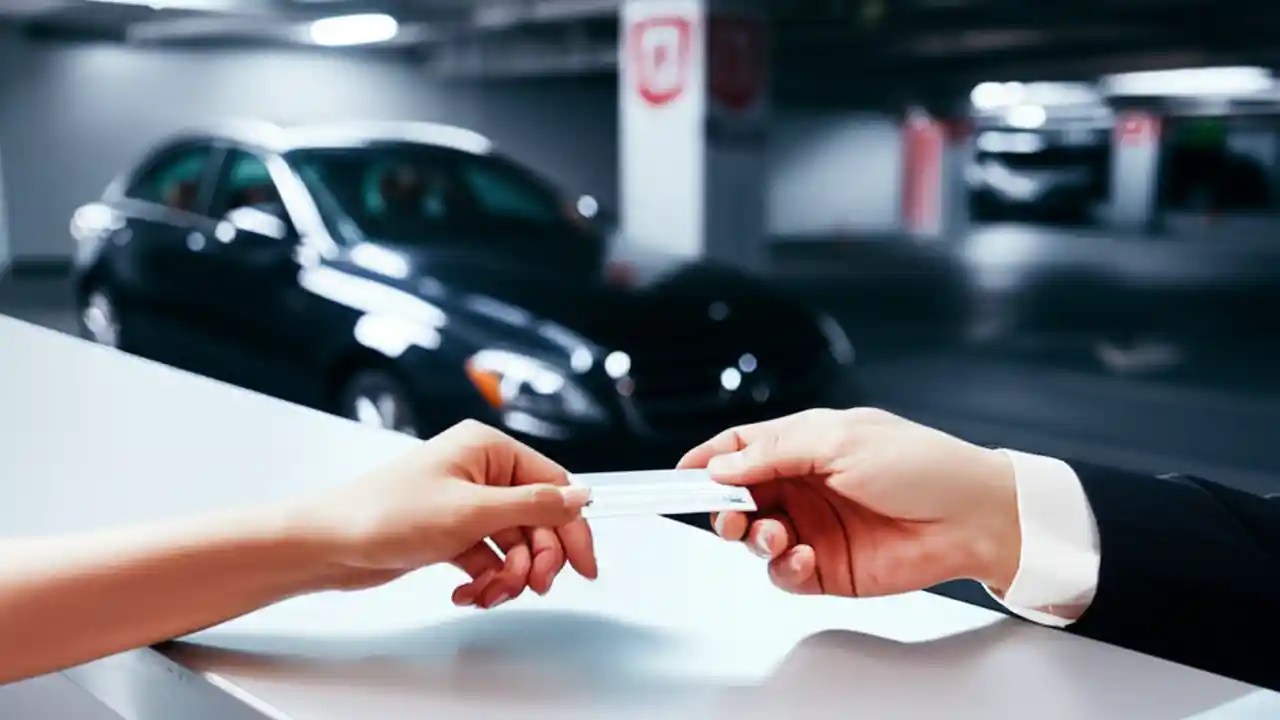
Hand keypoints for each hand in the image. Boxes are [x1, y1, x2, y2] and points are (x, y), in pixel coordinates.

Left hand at [297, 420, 595, 608]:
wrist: (327, 543)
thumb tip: (581, 497)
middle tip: (530, 587)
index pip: (553, 485)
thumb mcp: (470, 512)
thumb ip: (533, 506)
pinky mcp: (451, 532)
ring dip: (508, 575)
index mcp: (488, 449)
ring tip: (487, 592)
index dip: (571, 527)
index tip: (584, 566)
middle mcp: (481, 472)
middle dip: (535, 559)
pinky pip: (488, 558)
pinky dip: (485, 579)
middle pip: (537, 520)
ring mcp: (466, 503)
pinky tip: (468, 593)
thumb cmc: (385, 513)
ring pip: (514, 544)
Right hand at [678, 408, 1018, 596]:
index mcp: (804, 444)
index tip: (679, 475)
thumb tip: (720, 464)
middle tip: (728, 513)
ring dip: (752, 536)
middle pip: (738, 495)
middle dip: (723, 505)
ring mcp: (813, 526)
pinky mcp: (827, 567)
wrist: (973, 517)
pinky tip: (802, 556)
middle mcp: (804, 485)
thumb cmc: (921, 465)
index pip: (741, 448)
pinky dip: (782, 567)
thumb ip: (774, 451)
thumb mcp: (839, 440)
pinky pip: (782, 572)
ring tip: (772, 534)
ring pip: (754, 536)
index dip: (709, 460)